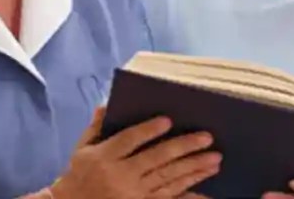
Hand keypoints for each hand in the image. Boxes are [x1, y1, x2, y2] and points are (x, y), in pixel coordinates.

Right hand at [48, 107, 220, 198]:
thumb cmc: (79, 174)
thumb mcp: (82, 149)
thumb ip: (97, 127)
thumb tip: (107, 104)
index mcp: (104, 157)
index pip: (129, 141)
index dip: (148, 131)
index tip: (168, 120)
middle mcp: (119, 176)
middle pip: (156, 159)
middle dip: (184, 148)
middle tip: (207, 138)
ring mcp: (132, 195)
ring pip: (167, 179)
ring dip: (193, 169)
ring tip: (214, 159)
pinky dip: (187, 195)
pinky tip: (205, 190)